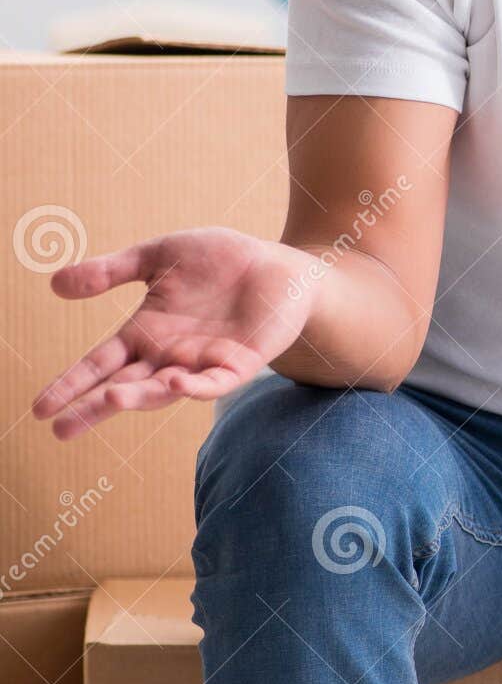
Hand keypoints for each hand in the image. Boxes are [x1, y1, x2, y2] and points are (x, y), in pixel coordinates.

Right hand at [31, 227, 320, 440]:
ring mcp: (204, 362)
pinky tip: (177, 383)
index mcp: (146, 333)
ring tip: (109, 400)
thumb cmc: (221, 260)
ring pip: (164, 389)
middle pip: (124, 386)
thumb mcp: (160, 256)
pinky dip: (197, 387)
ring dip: (138, 396)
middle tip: (60, 427)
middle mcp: (169, 355)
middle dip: (94, 406)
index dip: (71, 384)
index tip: (39, 408)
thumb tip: (55, 284)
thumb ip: (112, 270)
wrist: (279, 262)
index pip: (100, 363)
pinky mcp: (240, 363)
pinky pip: (215, 383)